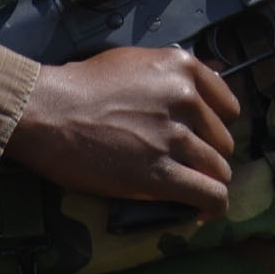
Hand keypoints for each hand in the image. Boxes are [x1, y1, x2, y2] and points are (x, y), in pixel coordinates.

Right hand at [3, 46, 243, 217]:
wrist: (46, 111)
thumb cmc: (80, 85)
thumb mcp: (135, 61)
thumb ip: (174, 73)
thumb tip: (213, 72)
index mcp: (181, 68)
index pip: (228, 106)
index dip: (215, 127)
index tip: (201, 138)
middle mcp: (185, 99)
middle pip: (223, 140)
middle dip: (207, 155)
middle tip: (184, 164)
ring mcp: (174, 137)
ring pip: (218, 169)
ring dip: (205, 181)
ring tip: (187, 188)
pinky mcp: (159, 173)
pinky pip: (210, 195)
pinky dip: (212, 206)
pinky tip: (201, 212)